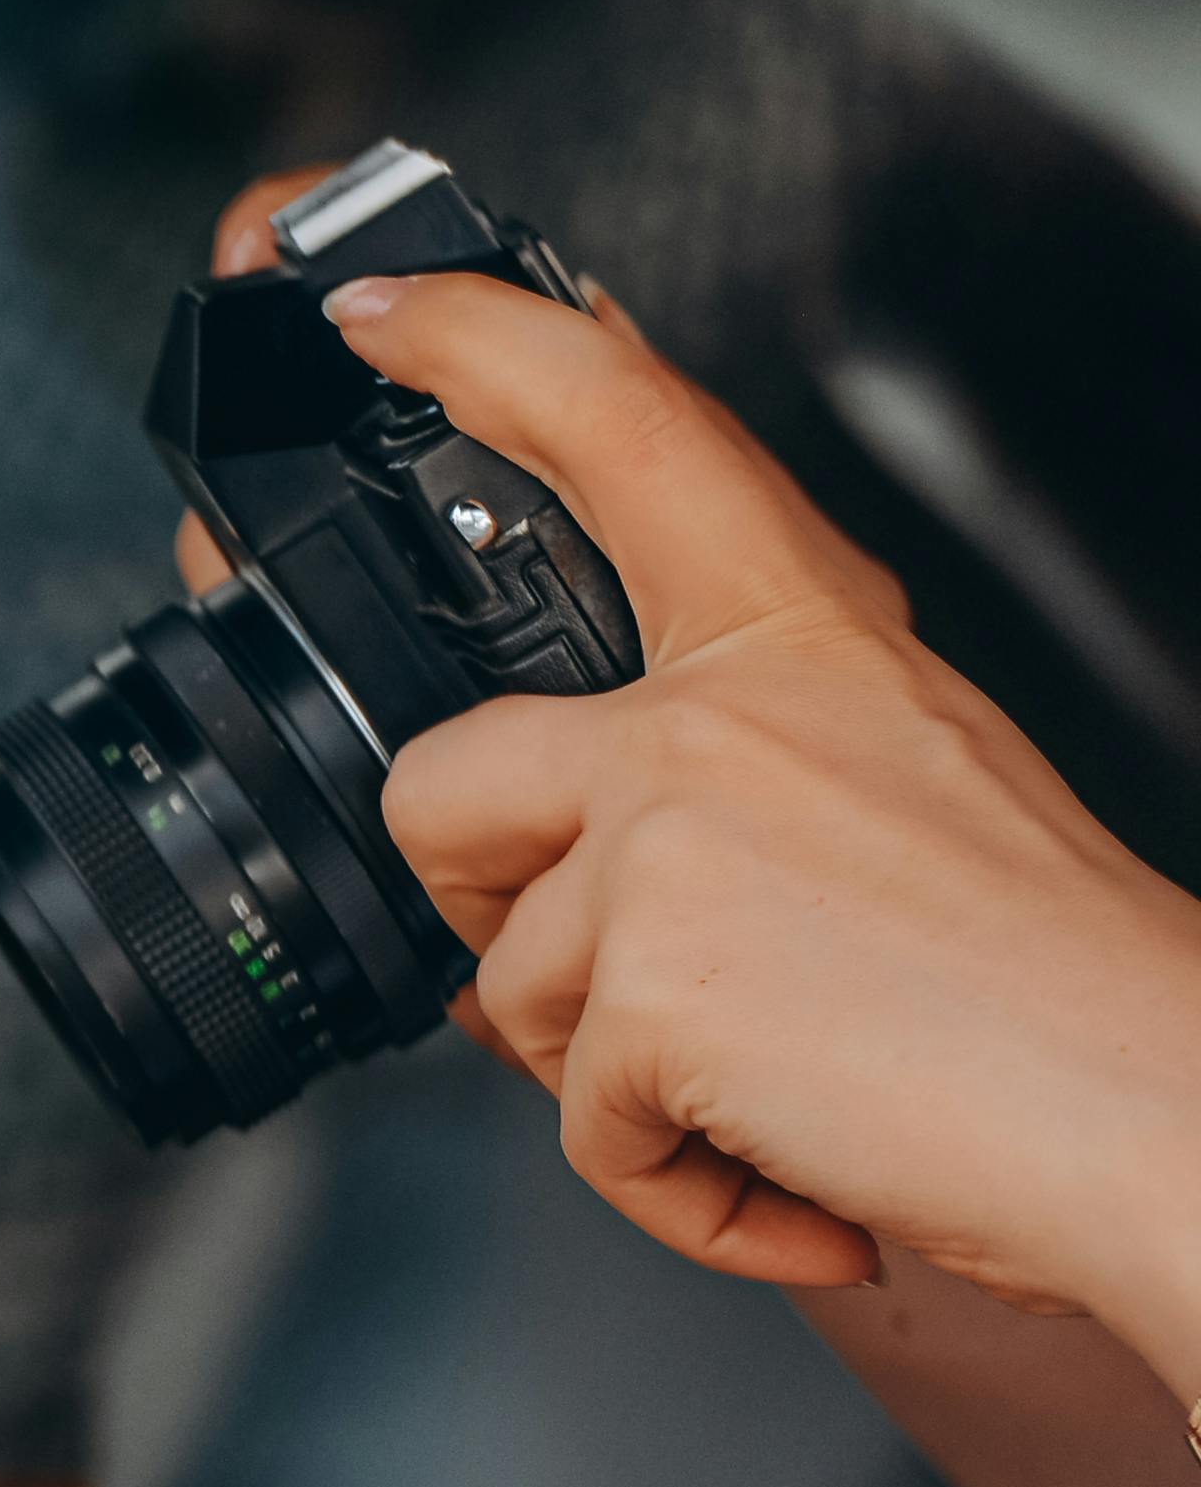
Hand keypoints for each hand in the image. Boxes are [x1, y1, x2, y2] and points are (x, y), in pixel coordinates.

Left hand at [183, 173, 1200, 1396]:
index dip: (478, 347)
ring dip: (612, 1083)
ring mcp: (685, 831)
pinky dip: (675, 1185)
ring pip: (500, 983)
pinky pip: (573, 1123)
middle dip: (478, 914)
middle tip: (618, 985)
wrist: (1167, 1127)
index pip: (625, 431)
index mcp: (806, 643)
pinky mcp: (657, 975)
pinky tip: (796, 1166)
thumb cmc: (1046, 997)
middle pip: (434, 782)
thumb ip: (724, 777)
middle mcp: (734, 709)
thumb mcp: (897, 803)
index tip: (365, 301)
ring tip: (778, 1091)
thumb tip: (555, 850)